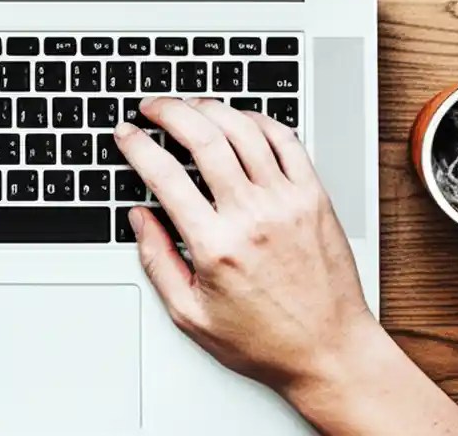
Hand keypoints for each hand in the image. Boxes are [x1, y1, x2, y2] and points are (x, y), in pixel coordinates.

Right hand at [116, 98, 457, 435]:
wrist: (330, 350)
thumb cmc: (265, 340)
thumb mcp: (192, 314)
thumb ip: (157, 261)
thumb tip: (140, 218)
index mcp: (216, 245)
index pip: (165, 175)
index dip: (138, 146)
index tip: (126, 134)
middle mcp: (252, 216)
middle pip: (204, 137)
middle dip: (170, 111)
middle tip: (153, 107)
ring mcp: (287, 202)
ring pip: (244, 130)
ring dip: (211, 108)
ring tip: (191, 107)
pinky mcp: (314, 197)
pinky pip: (286, 141)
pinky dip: (259, 120)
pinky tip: (241, 120)